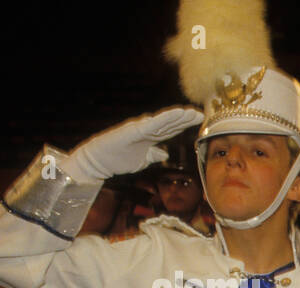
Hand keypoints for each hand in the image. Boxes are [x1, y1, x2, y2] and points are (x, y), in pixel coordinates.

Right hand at [65, 107, 203, 181]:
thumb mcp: (142, 160)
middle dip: (185, 119)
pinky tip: (176, 114)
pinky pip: (152, 124)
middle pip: (170, 123)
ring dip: (178, 116)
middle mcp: (146, 130)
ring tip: (191, 112)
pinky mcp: (133, 131)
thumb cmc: (118, 160)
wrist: (98, 162)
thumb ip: (154, 155)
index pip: (171, 129)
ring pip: (163, 122)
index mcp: (150, 137)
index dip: (185, 124)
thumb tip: (163, 153)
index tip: (199, 120)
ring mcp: (140, 129)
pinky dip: (165, 119)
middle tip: (200, 113)